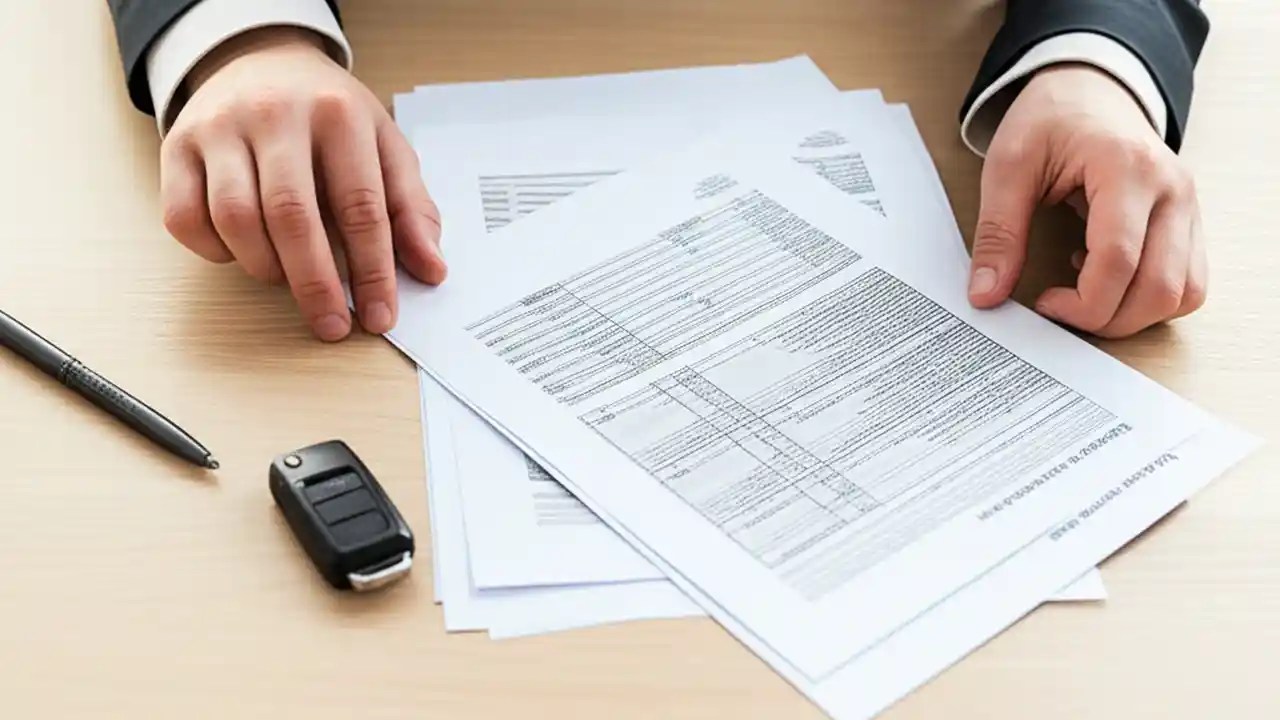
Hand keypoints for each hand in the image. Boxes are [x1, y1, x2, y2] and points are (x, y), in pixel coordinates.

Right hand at [160, 27, 446, 340]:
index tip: (379, 316)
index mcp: (339, 115)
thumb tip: (431, 269)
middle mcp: (275, 115)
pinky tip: (243, 251)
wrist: (260, 58)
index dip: (373, 270)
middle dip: (316, 283)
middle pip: (292, 215)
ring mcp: (219, 128)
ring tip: (288, 279)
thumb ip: (410, 208)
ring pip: (234, 219)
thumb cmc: (330, 116)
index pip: (361, 206)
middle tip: (332, 325)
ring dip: (265, 267)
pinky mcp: (175, 145)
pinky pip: (183, 217)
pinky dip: (214, 251)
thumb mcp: (385, 145)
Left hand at [967, 64, 1205, 338]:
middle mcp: (1173, 190)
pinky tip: (1107, 277)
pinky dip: (1150, 298)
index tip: (1042, 303)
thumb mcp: (1008, 166)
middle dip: (1106, 320)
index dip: (1081, 302)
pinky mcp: (1189, 221)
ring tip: (1083, 294)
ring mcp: (1188, 206)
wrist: (1089, 86)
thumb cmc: (1051, 117)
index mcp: (1128, 169)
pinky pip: (1188, 282)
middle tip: (1059, 310)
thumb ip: (998, 233)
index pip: (1119, 260)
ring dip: (1133, 315)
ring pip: (1183, 293)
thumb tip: (985, 294)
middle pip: (1159, 288)